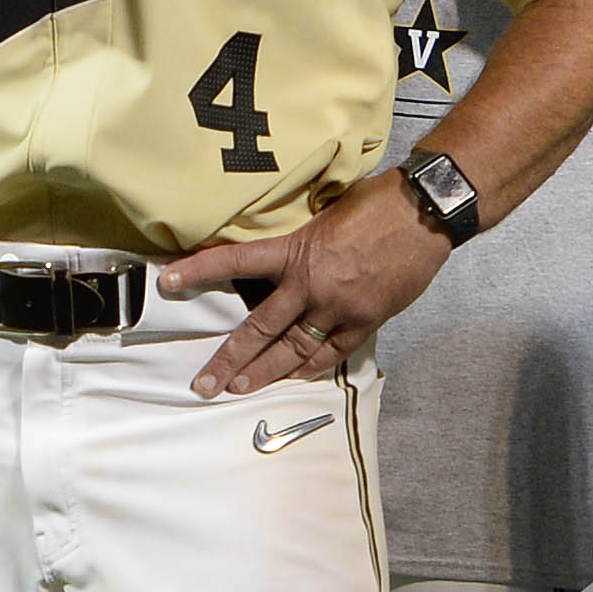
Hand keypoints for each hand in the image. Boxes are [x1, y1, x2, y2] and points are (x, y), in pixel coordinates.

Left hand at [164, 181, 450, 396]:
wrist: (425, 214)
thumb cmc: (377, 202)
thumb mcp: (327, 211)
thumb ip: (300, 237)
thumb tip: (280, 249)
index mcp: (296, 251)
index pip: (235, 261)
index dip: (198, 271)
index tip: (167, 282)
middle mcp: (311, 286)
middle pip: (259, 330)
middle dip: (228, 359)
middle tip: (204, 385)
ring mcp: (338, 309)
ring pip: (292, 351)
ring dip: (264, 373)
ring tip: (239, 389)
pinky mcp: (365, 322)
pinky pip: (331, 354)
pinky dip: (310, 368)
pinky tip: (293, 378)